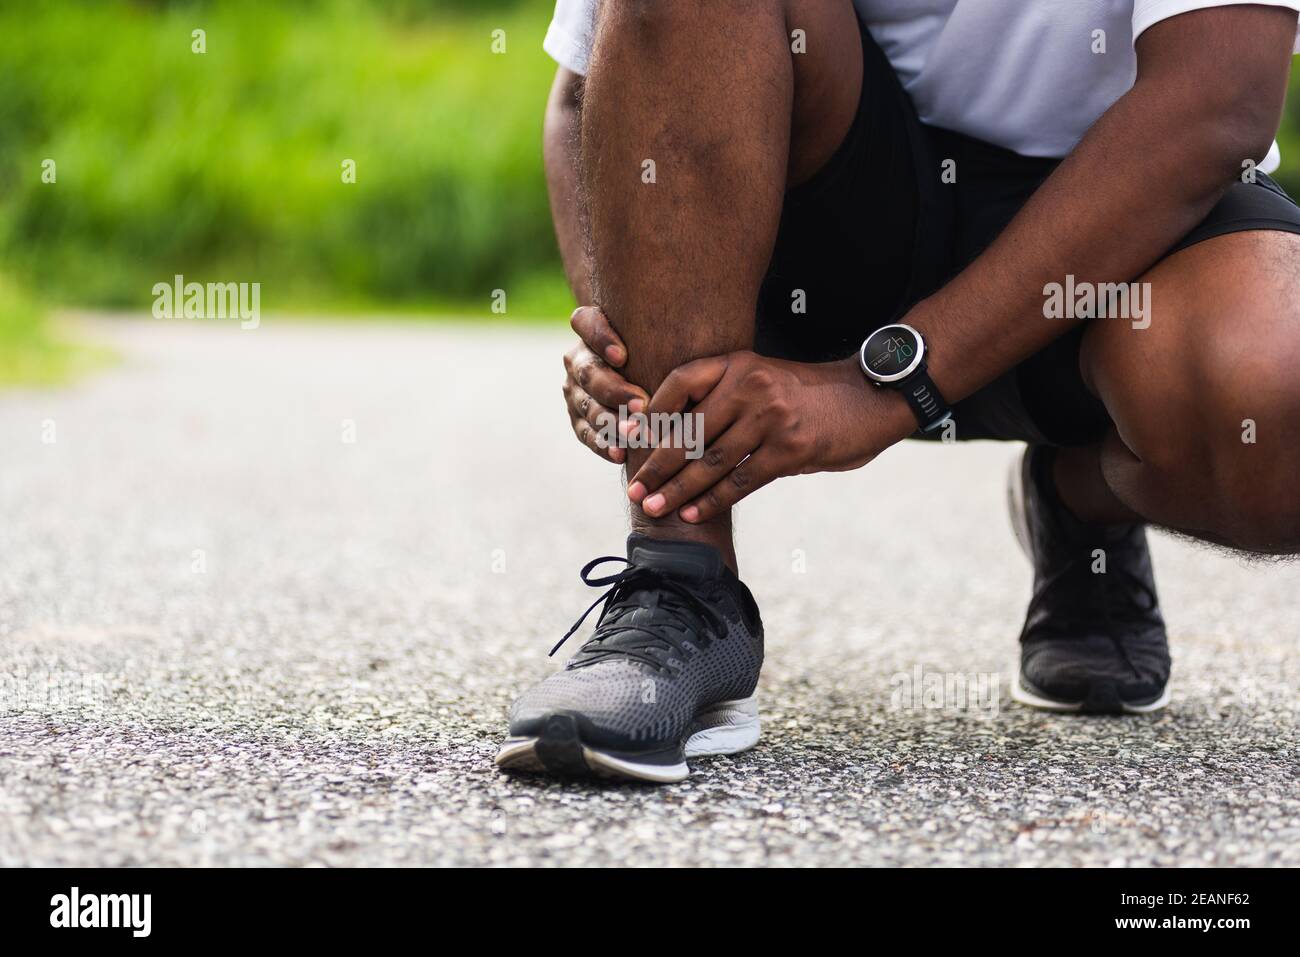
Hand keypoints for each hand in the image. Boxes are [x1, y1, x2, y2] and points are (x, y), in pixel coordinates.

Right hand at [562, 307, 649, 464]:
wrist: (645, 377)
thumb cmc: (661, 348)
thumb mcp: (660, 336)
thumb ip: (664, 334)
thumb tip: (695, 321)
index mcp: (590, 327)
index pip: (586, 324)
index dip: (600, 339)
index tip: (623, 356)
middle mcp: (579, 358)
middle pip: (589, 372)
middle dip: (615, 391)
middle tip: (641, 405)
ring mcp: (575, 390)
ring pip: (586, 405)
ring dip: (610, 422)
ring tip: (632, 434)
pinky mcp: (578, 418)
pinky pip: (586, 433)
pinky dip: (603, 444)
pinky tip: (620, 454)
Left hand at [627, 351, 904, 522]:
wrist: (870, 398)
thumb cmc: (810, 395)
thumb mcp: (765, 379)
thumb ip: (726, 398)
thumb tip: (677, 437)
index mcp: (738, 364)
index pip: (679, 383)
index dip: (650, 412)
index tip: (626, 437)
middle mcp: (750, 385)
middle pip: (690, 429)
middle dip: (657, 463)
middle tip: (634, 488)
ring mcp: (770, 417)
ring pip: (711, 460)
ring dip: (678, 489)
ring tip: (654, 507)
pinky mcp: (790, 449)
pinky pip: (741, 480)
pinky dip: (713, 501)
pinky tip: (692, 513)